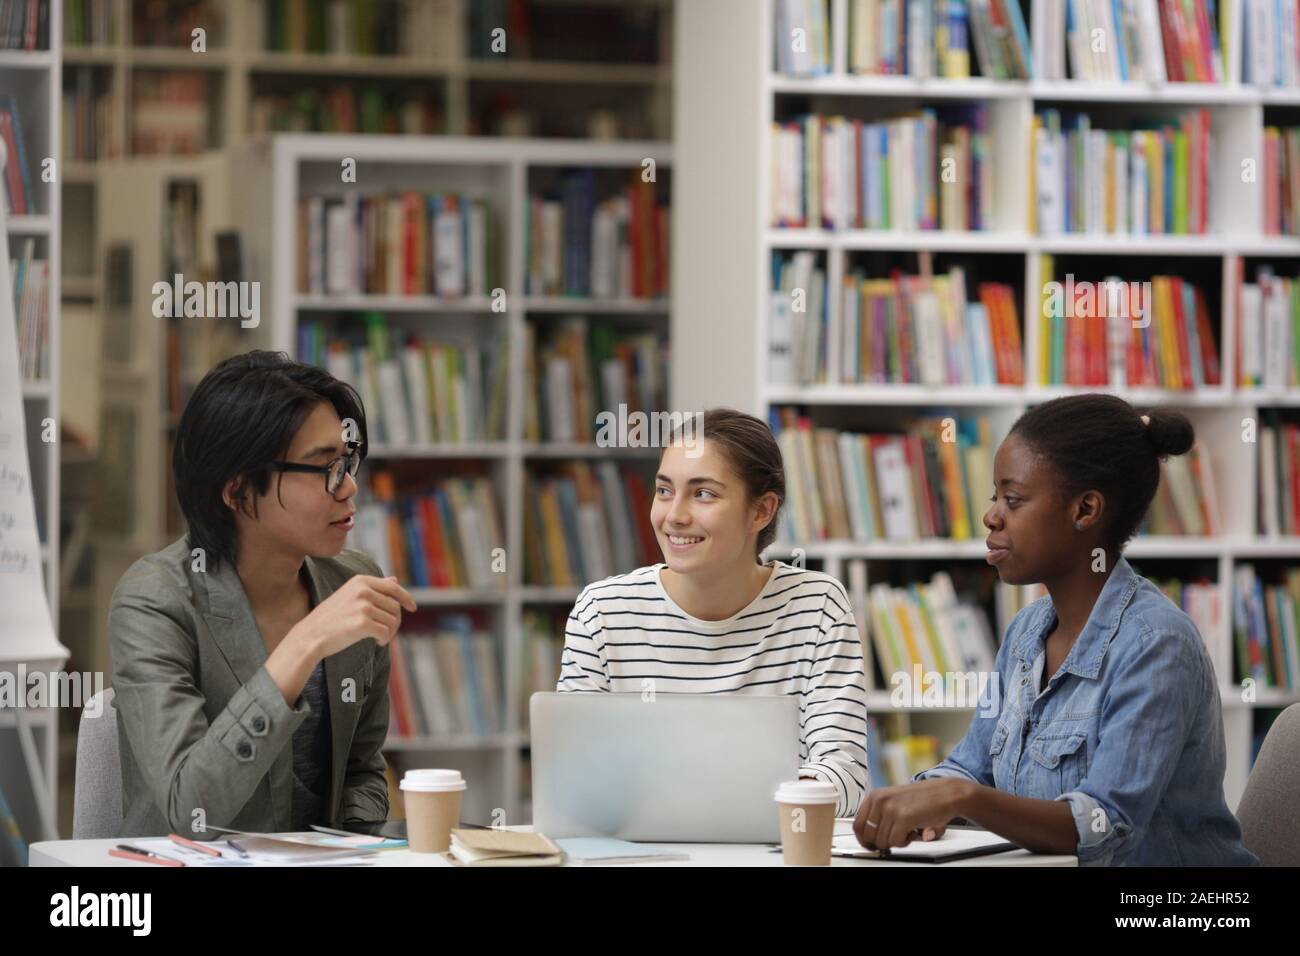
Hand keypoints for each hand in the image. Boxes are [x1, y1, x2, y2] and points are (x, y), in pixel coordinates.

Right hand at [289, 574, 416, 661]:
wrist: (310, 636)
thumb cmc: (330, 618)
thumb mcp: (350, 595)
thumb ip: (373, 588)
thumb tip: (395, 579)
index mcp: (360, 581)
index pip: (393, 587)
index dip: (406, 598)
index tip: (412, 608)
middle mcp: (363, 590)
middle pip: (395, 606)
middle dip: (395, 621)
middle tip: (385, 632)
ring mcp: (363, 606)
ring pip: (392, 620)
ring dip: (389, 632)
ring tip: (379, 638)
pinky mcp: (362, 623)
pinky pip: (386, 632)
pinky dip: (384, 640)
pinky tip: (376, 642)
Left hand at [852, 778, 969, 849]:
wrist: (946, 793)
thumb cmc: (922, 799)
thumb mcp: (894, 801)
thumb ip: (879, 815)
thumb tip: (866, 837)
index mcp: (875, 796)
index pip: (858, 824)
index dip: (864, 839)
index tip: (871, 845)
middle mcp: (880, 800)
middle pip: (869, 836)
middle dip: (882, 842)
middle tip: (895, 838)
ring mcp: (891, 808)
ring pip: (883, 841)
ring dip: (896, 842)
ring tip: (907, 831)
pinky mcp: (904, 818)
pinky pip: (896, 842)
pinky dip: (904, 842)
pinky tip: (913, 832)